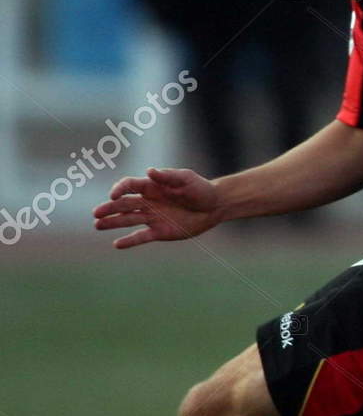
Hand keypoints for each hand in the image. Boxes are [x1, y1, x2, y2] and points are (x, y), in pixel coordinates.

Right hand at [92, 167, 221, 248]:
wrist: (214, 206)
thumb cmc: (200, 188)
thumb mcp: (186, 178)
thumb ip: (167, 176)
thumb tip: (149, 171)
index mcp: (151, 186)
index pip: (129, 186)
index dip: (119, 189)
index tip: (114, 195)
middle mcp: (148, 202)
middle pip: (124, 204)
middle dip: (110, 208)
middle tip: (96, 213)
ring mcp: (153, 217)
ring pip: (128, 220)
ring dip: (112, 222)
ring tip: (97, 225)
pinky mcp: (160, 232)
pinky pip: (141, 237)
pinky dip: (129, 241)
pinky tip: (116, 244)